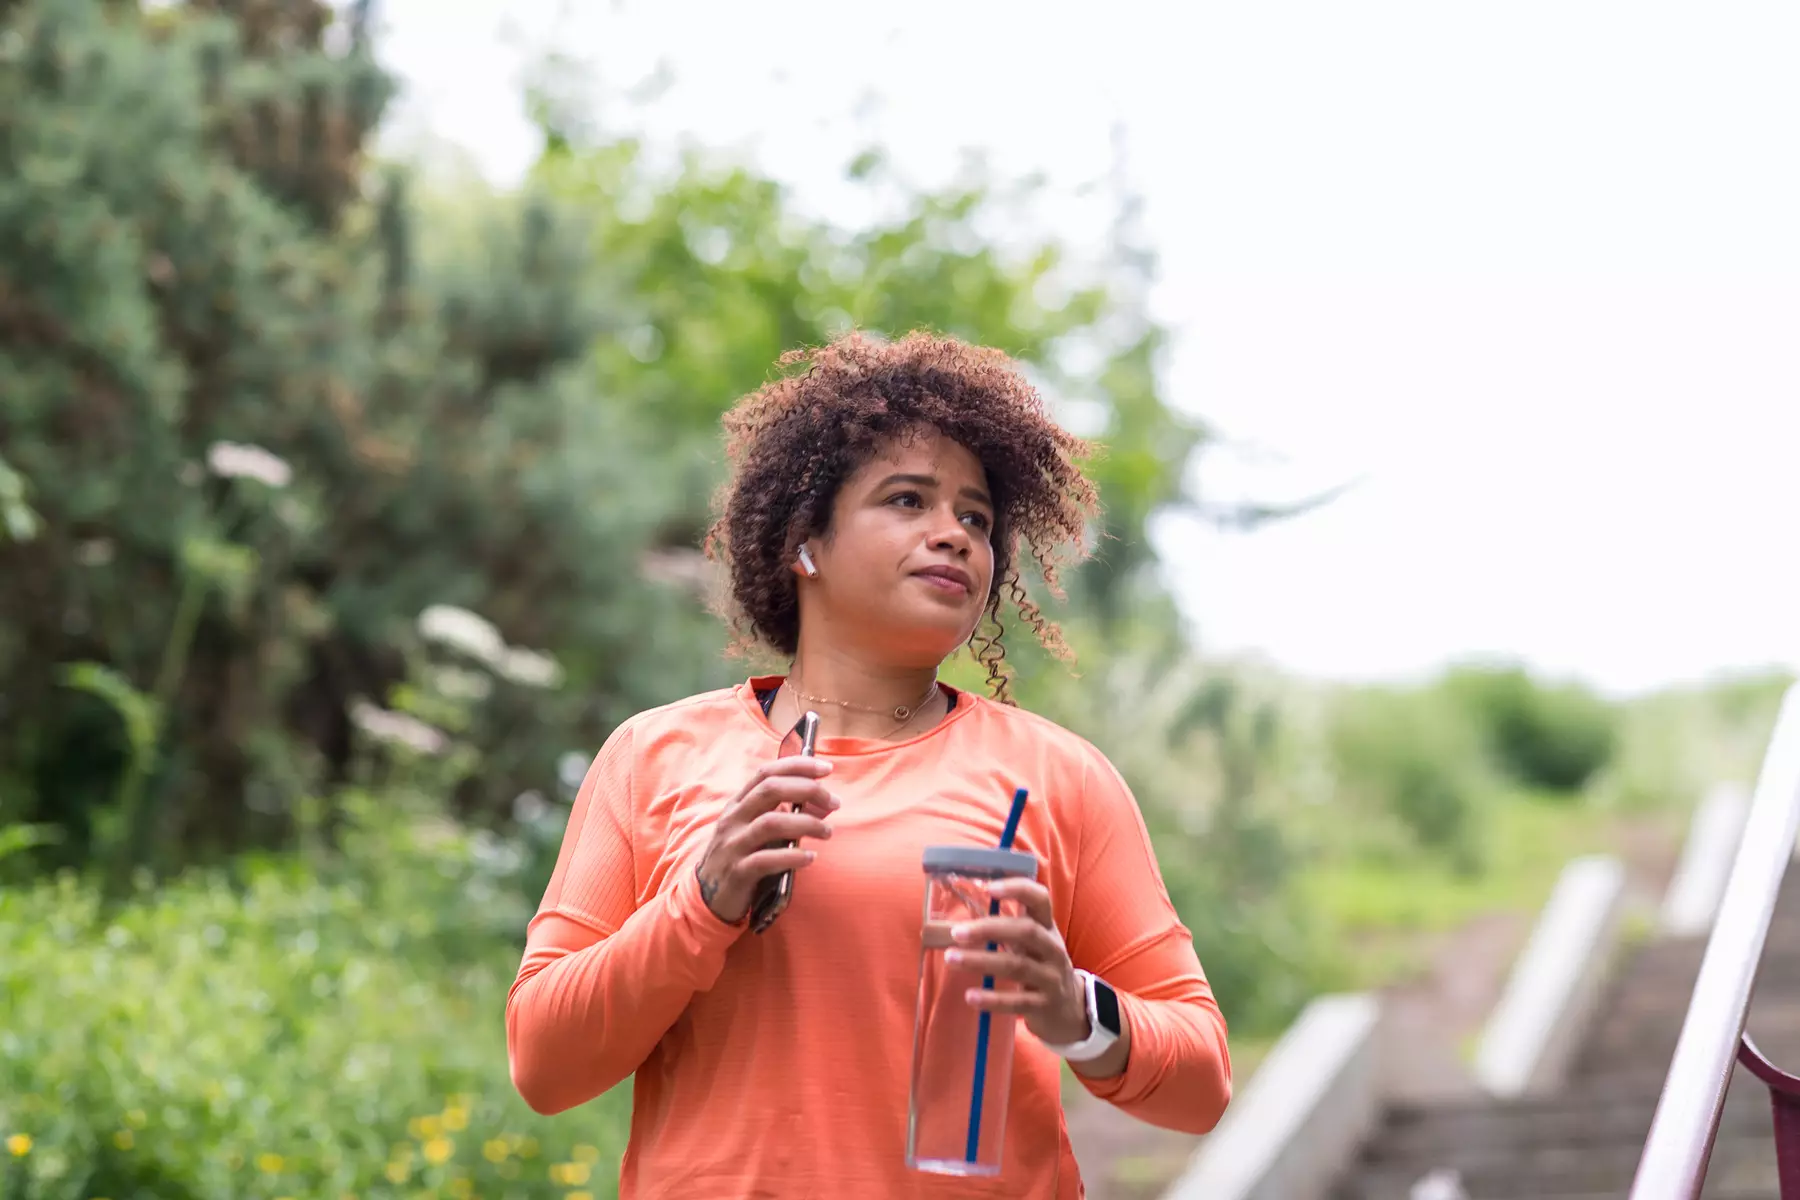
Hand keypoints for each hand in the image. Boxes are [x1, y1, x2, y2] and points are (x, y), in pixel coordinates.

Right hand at [694, 756, 838, 924]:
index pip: (766, 773)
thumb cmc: (741, 857)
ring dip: (806, 824)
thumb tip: (825, 803)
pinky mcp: (737, 873)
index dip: (797, 766)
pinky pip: (766, 860)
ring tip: (827, 832)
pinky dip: (792, 857)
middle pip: (770, 790)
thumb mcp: (759, 832)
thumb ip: (788, 815)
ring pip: (770, 823)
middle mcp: (733, 820)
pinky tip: (810, 857)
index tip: (826, 768)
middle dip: (807, 790)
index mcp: (738, 805)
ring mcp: (733, 845)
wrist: (708, 897)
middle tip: (834, 802)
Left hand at [946, 878, 1086, 1045]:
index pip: (1040, 899)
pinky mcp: (1044, 1005)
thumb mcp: (1032, 943)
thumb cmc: (1039, 965)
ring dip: (981, 961)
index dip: (1018, 889)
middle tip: (956, 932)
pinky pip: (1017, 1002)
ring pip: (1017, 966)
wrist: (1068, 1007)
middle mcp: (1053, 949)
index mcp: (1047, 927)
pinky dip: (993, 999)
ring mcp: (1051, 977)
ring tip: (951, 959)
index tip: (989, 888)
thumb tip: (962, 917)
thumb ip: (1006, 928)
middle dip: (990, 929)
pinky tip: (970, 996)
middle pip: (1026, 932)